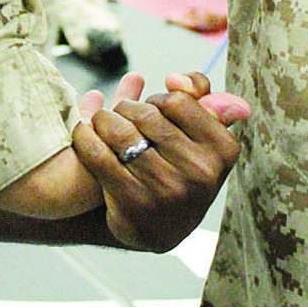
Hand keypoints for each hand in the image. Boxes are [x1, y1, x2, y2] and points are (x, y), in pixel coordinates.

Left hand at [72, 71, 247, 252]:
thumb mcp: (202, 133)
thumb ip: (199, 95)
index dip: (159, 100)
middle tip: (123, 115)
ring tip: (103, 121)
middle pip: (145, 114)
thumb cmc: (181, 168)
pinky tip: (84, 131)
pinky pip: (97, 154)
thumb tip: (175, 79)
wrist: (161, 227)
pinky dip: (85, 136)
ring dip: (104, 119)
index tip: (155, 111)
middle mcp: (199, 173)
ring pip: (119, 131)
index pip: (177, 101)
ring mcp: (166, 191)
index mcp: (223, 150)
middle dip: (127, 108)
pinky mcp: (131, 204)